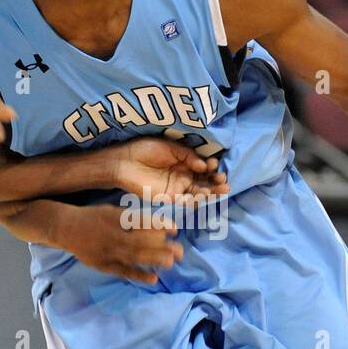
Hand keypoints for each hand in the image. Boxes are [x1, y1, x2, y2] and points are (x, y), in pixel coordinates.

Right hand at [63, 204, 183, 283]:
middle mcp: (113, 235)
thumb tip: (159, 227)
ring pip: (134, 257)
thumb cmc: (94, 218)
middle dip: (162, 247)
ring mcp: (108, 251)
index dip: (159, 225)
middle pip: (141, 242)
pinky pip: (123, 271)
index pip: (141, 221)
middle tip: (180, 251)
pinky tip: (153, 279)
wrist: (66, 228)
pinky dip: (138, 275)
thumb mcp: (113, 211)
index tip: (174, 229)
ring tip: (172, 263)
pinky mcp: (104, 265)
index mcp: (116, 218)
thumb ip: (133, 219)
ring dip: (154, 260)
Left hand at [109, 137, 228, 202]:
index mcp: (186, 162)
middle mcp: (184, 176)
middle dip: (216, 181)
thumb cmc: (145, 149)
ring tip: (221, 189)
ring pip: (199, 192)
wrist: (124, 161)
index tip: (215, 163)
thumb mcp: (170, 147)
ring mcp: (178, 188)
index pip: (204, 167)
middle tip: (223, 180)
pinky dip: (195, 200)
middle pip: (205, 181)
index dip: (212, 166)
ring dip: (211, 192)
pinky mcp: (169, 198)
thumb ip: (188, 155)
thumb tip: (203, 165)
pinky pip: (186, 202)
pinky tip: (202, 196)